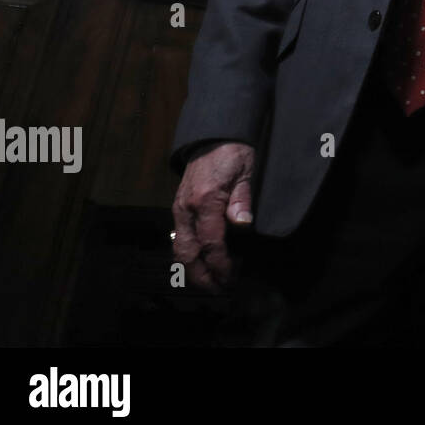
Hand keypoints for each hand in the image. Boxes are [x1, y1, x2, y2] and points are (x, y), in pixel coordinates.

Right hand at [171, 141, 255, 291]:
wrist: (212, 136)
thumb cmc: (232, 152)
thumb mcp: (246, 172)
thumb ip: (242, 200)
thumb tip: (243, 225)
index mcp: (206, 200)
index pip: (211, 243)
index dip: (220, 264)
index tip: (230, 277)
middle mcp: (187, 208)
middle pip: (189, 253)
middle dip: (203, 275)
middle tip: (220, 288)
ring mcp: (180, 209)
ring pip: (180, 249)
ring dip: (194, 269)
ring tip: (211, 281)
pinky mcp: (179, 208)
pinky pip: (179, 238)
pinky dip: (188, 255)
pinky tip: (201, 262)